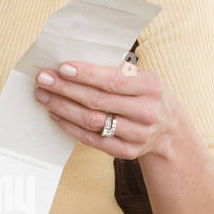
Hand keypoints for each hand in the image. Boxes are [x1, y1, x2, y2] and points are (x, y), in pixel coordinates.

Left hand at [34, 59, 179, 160]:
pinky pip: (92, 139)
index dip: (86, 75)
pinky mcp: (127, 151)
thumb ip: (116, 70)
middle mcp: (147, 112)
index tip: (61, 68)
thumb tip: (75, 61)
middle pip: (98, 101)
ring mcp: (138, 135)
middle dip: (66, 89)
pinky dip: (70, 127)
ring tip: (44, 96)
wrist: (170, 130)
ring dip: (63, 108)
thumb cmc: (147, 96)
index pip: (113, 80)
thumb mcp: (142, 78)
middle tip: (43, 80)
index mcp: (151, 87)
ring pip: (92, 121)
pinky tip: (56, 115)